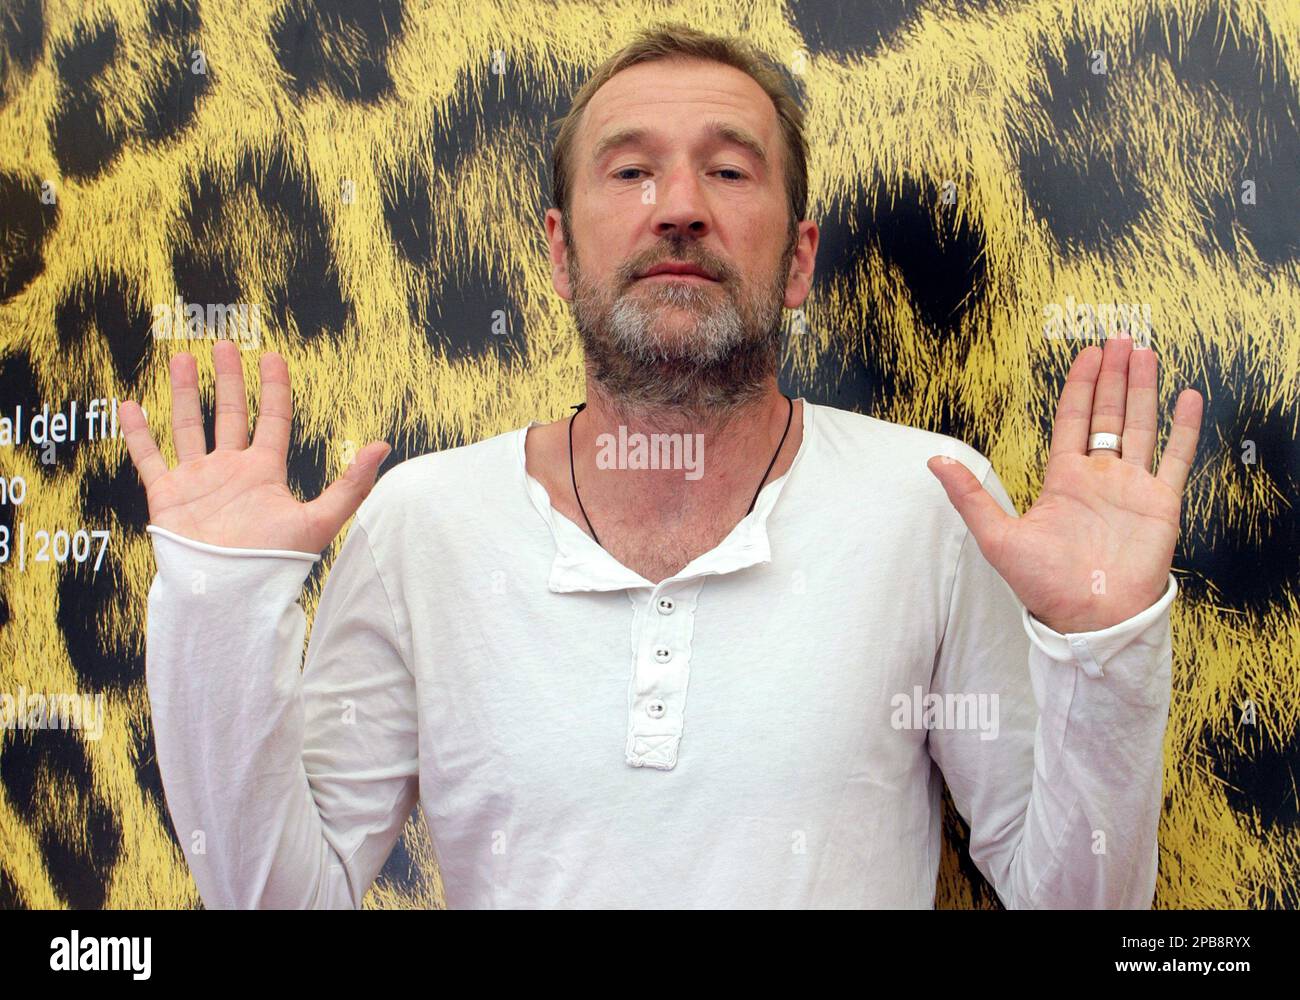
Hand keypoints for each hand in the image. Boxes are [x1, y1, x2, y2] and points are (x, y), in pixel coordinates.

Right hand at [121, 340, 390, 553]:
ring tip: (179, 358)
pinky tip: (130, 405)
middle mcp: (230, 471)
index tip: (273, 356)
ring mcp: (197, 481)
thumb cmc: (274, 564)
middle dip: (227, 380)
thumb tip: (384, 446)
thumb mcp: (319, 520)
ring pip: (188, 426)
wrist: (229, 593)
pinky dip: (138, 433)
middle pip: (228, 415)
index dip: (273, 388)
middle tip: (224, 344)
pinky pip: (149, 458)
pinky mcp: (167, 495)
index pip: (271, 420)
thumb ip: (351, 485)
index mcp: (264, 473)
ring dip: (182, 393)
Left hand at [927, 335, 1202, 632]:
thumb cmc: (1043, 585)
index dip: (1080, 386)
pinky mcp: (1161, 503)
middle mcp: (1100, 477)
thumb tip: (933, 461)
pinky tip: (1186, 396)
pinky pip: (1176, 457)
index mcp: (1064, 479)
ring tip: (1146, 353)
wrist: (1089, 619)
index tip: (1088, 354)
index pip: (1073, 420)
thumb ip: (969, 496)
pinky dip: (1182, 427)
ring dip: (1143, 389)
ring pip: (1140, 426)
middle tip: (1121, 339)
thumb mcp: (997, 536)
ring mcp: (1133, 487)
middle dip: (1114, 377)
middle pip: (1108, 414)